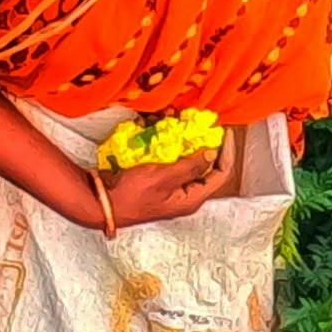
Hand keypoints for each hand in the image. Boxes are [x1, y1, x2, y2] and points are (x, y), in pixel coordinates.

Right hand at [98, 140, 241, 227]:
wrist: (105, 204)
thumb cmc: (133, 195)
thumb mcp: (164, 177)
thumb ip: (190, 166)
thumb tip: (212, 152)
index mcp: (192, 199)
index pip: (221, 175)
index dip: (227, 152)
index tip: (224, 132)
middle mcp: (186, 196)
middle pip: (207, 168)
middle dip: (206, 145)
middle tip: (205, 127)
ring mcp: (173, 190)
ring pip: (189, 163)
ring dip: (188, 145)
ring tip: (184, 127)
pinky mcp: (160, 183)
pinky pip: (174, 163)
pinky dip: (173, 149)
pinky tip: (167, 136)